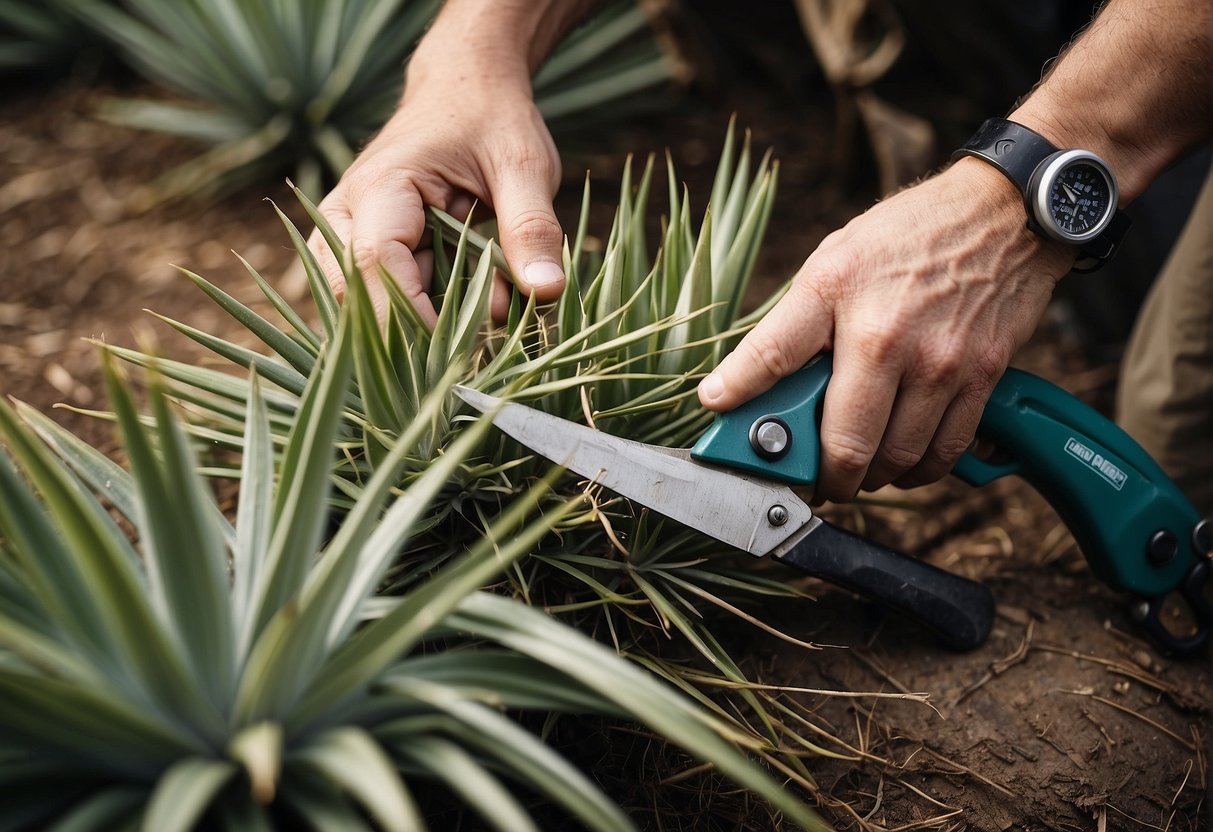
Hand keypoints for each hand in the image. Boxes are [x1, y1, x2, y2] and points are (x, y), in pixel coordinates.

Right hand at [308, 56, 565, 324]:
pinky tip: (471, 300)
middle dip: (410, 329)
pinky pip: (379, 297)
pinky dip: (424, 310)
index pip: (375, 266)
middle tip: (474, 342)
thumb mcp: (525, 167)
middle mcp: (347, 212)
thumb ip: (532, 228)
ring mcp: (347, 232)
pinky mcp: (362, 247)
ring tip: (483, 305)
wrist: (466, 85)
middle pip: (354, 295)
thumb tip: (546, 293)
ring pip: (361, 304)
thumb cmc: (492, 119)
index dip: (412, 316)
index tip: (464, 348)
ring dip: (420, 321)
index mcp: (382, 187)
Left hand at [698, 158, 1073, 501]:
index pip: (770, 357)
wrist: (1003, 214)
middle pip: (845, 442)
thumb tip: (751, 378)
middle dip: (823, 477)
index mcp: (837, 295)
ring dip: (870, 477)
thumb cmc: (908, 238)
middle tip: (812, 478)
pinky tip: (901, 459)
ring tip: (857, 466)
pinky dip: (917, 470)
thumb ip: (797, 323)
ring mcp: (940, 362)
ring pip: (896, 459)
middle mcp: (888, 336)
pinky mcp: (981, 377)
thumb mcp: (835, 260)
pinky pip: (944, 451)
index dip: (736, 395)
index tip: (717, 414)